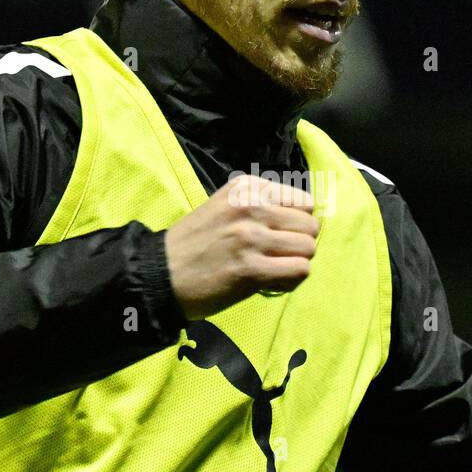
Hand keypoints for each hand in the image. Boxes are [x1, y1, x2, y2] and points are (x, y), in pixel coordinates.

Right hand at [163, 174, 319, 321]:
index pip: (304, 201)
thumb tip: (304, 221)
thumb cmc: (195, 244)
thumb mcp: (225, 208)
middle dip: (300, 244)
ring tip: (273, 270)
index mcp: (246, 188)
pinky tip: (270, 283)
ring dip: (296, 263)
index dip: (297, 223)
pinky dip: (290, 281)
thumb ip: (261, 207)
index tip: (278, 237)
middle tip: (278, 257)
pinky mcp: (251, 269)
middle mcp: (250, 207)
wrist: (160, 274)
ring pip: (308, 247)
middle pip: (311, 225)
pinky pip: (299, 270)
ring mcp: (251, 237)